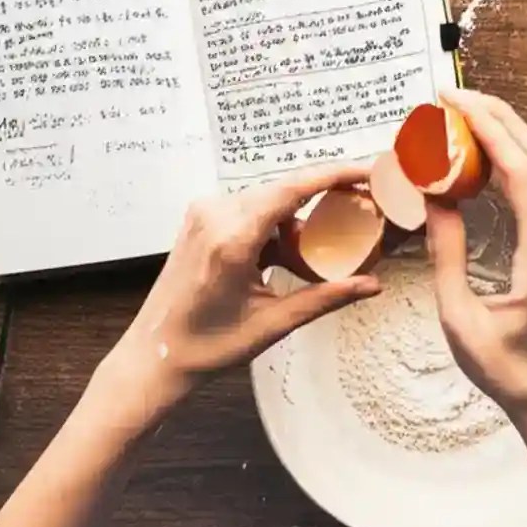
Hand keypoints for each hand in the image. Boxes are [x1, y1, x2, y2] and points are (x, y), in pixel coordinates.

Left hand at [118, 163, 382, 393]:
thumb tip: (371, 284)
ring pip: (269, 201)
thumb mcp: (273, 323)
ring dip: (295, 223)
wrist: (155, 355)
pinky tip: (284, 258)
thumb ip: (326, 298)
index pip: (292, 189)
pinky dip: (274, 229)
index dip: (335, 174)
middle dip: (322, 203)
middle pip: (284, 192)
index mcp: (231, 240)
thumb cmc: (205, 345)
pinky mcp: (200, 219)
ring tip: (310, 259)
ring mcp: (203, 214)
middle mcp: (214, 216)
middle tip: (356, 216)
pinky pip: (250, 210)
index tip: (366, 171)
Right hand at [425, 88, 526, 433]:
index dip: (486, 128)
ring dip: (504, 135)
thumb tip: (433, 201)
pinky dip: (510, 163)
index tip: (451, 103)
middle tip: (451, 94)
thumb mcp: (461, 322)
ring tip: (461, 115)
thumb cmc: (514, 376)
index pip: (519, 170)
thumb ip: (446, 257)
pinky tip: (481, 158)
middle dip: (495, 117)